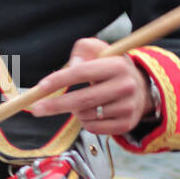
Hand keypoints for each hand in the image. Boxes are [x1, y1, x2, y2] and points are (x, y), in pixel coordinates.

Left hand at [30, 39, 151, 134]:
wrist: (141, 89)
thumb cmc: (111, 67)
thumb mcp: (100, 50)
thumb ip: (83, 50)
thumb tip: (71, 66)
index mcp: (117, 66)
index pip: (82, 72)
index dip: (60, 79)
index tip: (41, 87)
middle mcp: (125, 87)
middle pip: (82, 100)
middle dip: (55, 105)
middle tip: (37, 108)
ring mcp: (128, 107)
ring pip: (85, 115)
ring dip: (74, 111)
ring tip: (83, 101)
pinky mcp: (126, 124)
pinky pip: (93, 128)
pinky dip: (85, 122)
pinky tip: (92, 112)